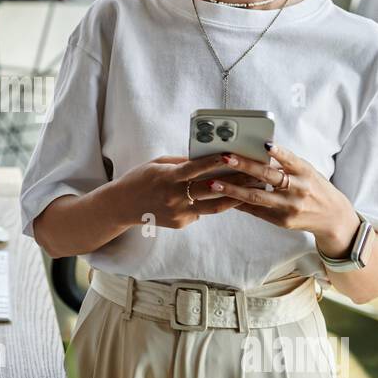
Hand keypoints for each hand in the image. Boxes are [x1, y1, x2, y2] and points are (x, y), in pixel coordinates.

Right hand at [106, 152, 237, 230]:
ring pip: (213, 206)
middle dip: (234, 181)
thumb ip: (181, 162)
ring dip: (233, 198)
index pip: (195, 168)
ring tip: (250, 191)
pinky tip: (223, 199)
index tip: (230, 154)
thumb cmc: (140, 179)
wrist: (123, 206)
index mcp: (168, 177)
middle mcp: (175, 196)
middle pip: (211, 189)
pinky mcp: (180, 223)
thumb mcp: (158, 164)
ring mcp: (178, 212)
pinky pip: (200, 213)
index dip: (213, 161)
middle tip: (254, 174)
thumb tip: (204, 158)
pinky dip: (209, 205)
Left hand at [195, 142, 358, 254]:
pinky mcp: (282, 221)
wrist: (332, 218)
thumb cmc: (315, 188)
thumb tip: (258, 150)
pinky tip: (224, 196)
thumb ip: (286, 163)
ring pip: (258, 197)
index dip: (279, 152)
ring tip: (214, 183)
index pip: (291, 160)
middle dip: (245, 166)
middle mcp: (299, 190)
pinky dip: (240, 202)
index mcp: (306, 173)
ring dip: (233, 189)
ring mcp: (289, 207)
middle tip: (225, 158)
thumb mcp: (307, 172)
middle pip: (269, 177)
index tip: (265, 144)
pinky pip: (257, 211)